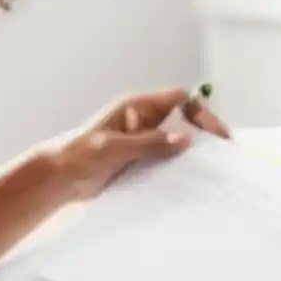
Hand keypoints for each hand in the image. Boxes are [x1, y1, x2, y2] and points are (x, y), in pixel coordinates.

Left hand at [55, 87, 231, 200]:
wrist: (58, 178)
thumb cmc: (78, 156)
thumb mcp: (114, 148)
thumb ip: (149, 143)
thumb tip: (185, 140)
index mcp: (137, 108)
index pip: (180, 99)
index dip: (201, 112)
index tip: (215, 134)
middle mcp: (144, 121)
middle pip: (184, 118)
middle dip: (204, 133)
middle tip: (222, 153)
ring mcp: (143, 140)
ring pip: (177, 140)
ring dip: (193, 152)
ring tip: (210, 170)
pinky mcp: (141, 159)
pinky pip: (167, 159)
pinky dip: (179, 167)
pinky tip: (188, 181)